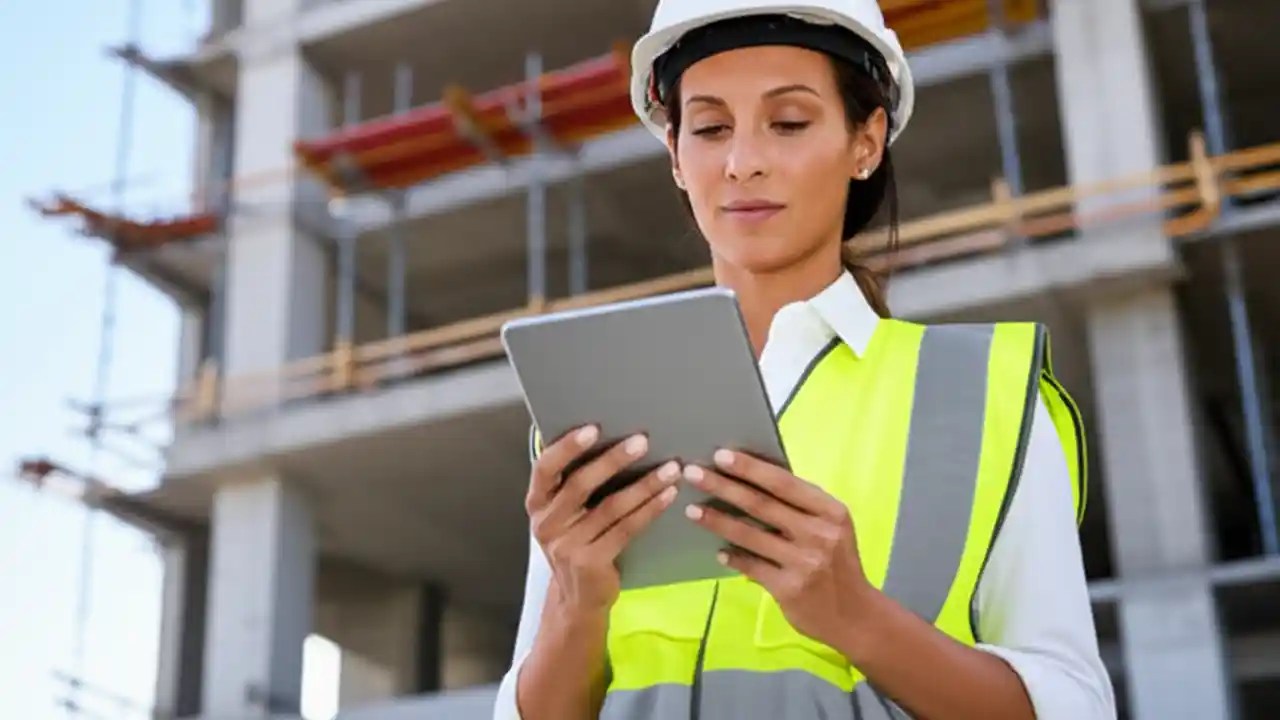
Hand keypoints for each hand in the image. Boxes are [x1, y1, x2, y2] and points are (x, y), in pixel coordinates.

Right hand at [527, 425, 679, 614]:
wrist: (577, 598)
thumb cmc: (577, 542)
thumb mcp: (565, 515)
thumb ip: (574, 485)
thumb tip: (611, 439)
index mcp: (537, 503)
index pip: (545, 468)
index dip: (567, 447)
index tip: (593, 428)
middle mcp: (546, 523)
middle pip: (580, 484)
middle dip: (613, 459)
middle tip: (642, 441)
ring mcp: (567, 545)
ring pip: (610, 506)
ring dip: (644, 484)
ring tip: (670, 468)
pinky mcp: (590, 562)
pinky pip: (626, 528)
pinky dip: (650, 509)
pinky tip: (668, 496)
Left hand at [681, 449, 876, 648]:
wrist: (855, 616)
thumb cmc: (837, 564)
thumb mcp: (832, 529)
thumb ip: (801, 508)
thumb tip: (752, 482)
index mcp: (831, 511)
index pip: (784, 483)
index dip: (750, 468)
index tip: (720, 455)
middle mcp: (819, 534)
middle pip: (762, 504)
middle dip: (723, 486)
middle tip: (692, 473)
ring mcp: (804, 562)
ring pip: (750, 535)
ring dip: (717, 521)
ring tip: (691, 510)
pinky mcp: (790, 588)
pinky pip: (751, 566)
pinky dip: (733, 557)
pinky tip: (718, 551)